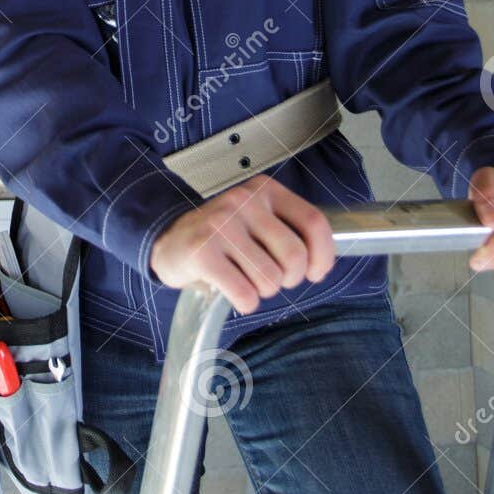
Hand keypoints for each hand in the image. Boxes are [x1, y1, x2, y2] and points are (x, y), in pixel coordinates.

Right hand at [148, 173, 336, 314]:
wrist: (170, 240)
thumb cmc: (221, 236)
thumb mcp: (256, 219)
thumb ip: (288, 230)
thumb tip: (320, 262)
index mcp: (265, 190)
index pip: (313, 222)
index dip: (323, 255)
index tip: (315, 272)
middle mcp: (244, 201)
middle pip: (294, 255)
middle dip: (289, 279)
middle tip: (273, 278)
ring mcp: (221, 225)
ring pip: (270, 279)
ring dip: (263, 291)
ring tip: (245, 279)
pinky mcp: (203, 252)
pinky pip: (245, 293)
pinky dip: (245, 302)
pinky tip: (232, 291)